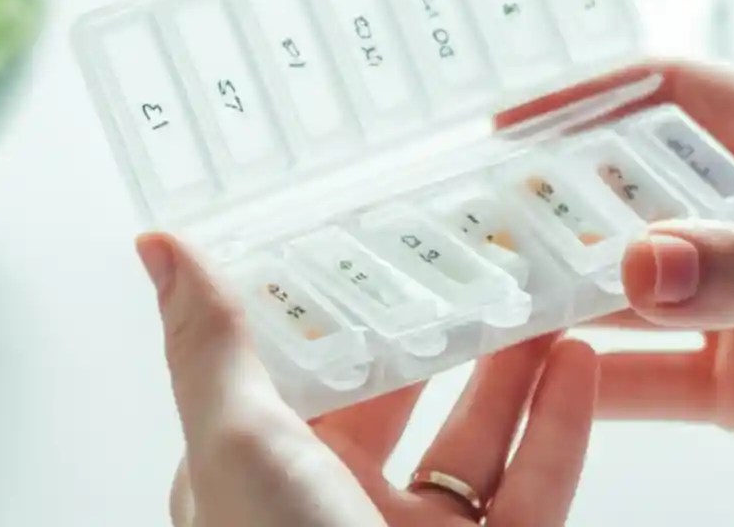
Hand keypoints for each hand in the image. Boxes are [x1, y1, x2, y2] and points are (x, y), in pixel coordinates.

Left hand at [136, 233, 598, 526]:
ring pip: (469, 441)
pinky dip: (556, 430)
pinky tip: (575, 367)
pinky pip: (528, 494)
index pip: (289, 369)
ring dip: (509, 369)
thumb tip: (159, 248)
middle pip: (392, 401)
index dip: (326, 302)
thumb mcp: (237, 449)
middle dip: (435, 332)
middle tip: (476, 256)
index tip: (366, 234)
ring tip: (540, 294)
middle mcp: (327, 512)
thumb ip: (213, 347)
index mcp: (254, 478)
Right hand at [497, 60, 733, 498]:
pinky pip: (653, 378)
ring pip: (633, 291)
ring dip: (563, 294)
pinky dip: (594, 380)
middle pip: (638, 194)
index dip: (593, 98)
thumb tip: (638, 263)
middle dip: (558, 205)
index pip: (682, 96)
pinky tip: (538, 374)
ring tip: (487, 293)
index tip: (510, 125)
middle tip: (476, 219)